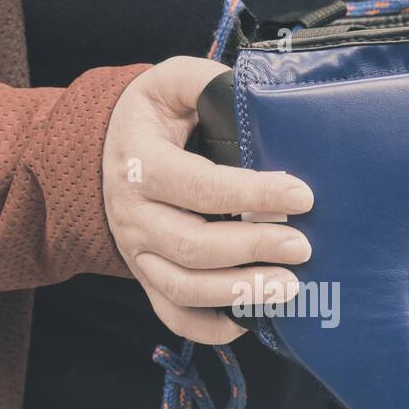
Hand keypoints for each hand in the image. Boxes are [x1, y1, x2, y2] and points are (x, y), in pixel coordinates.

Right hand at [102, 56, 313, 343]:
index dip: (253, 195)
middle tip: (303, 247)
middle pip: (192, 245)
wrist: (106, 151)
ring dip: (238, 292)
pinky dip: (209, 327)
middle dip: (252, 249)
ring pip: (183, 287)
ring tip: (289, 286)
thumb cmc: (151, 117)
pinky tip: (248, 320)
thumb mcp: (169, 84)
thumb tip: (252, 91)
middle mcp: (133, 215)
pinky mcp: (146, 277)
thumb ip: (204, 81)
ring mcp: (137, 252)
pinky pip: (172, 315)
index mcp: (140, 164)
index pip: (198, 186)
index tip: (302, 197)